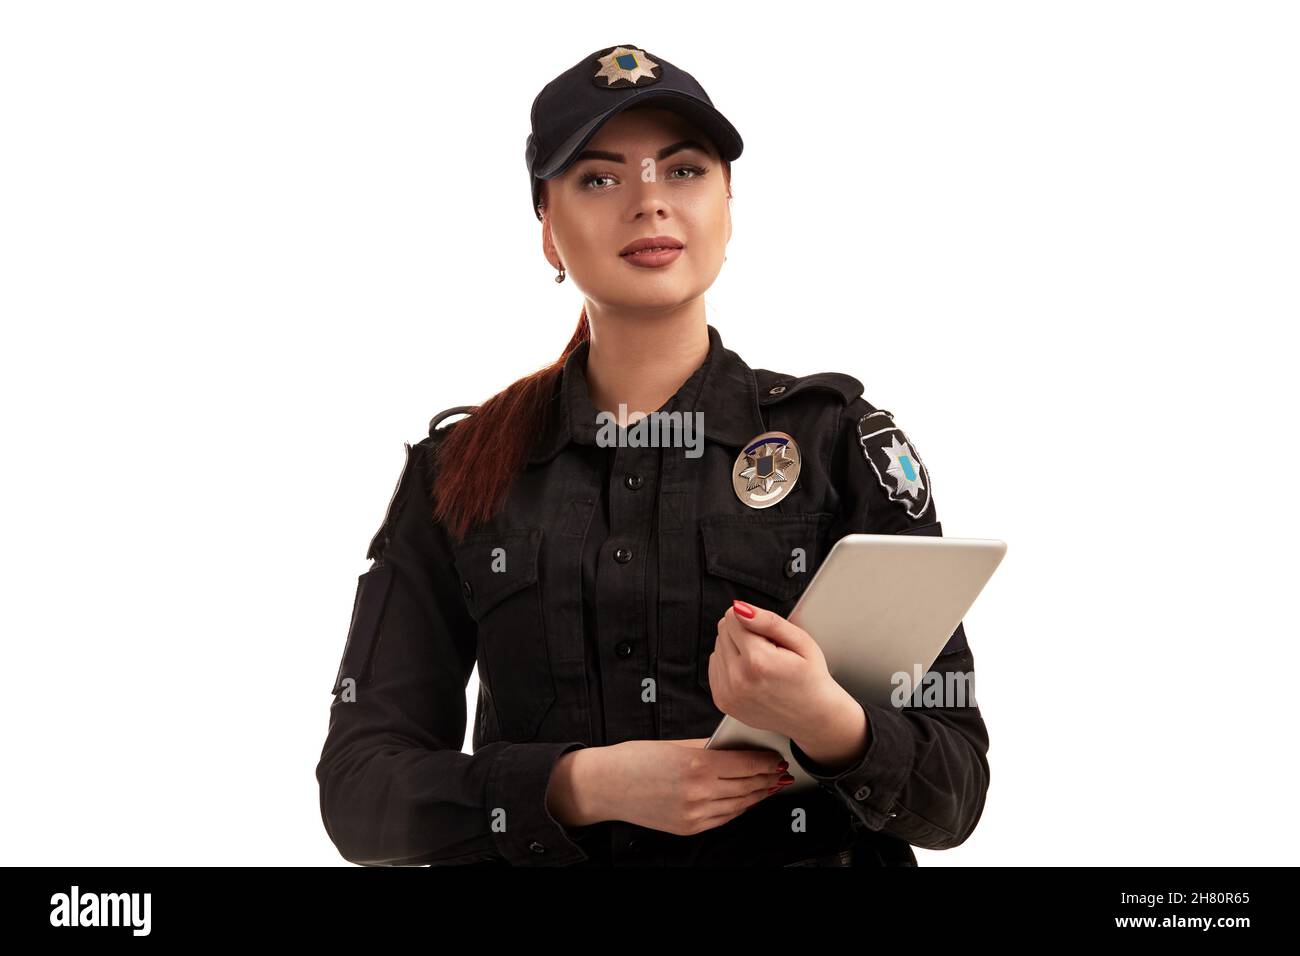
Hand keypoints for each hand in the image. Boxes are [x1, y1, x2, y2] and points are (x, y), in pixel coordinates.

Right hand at [554, 739, 794, 835]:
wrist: (606, 786)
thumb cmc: (634, 760)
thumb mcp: (674, 744)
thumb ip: (708, 747)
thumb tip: (734, 747)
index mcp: (696, 764)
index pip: (746, 763)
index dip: (766, 760)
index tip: (776, 755)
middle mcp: (698, 792)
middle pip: (747, 784)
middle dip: (768, 777)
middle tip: (781, 770)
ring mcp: (694, 813)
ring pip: (740, 804)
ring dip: (759, 794)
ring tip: (770, 785)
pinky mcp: (688, 827)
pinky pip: (724, 817)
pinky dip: (739, 807)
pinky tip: (746, 799)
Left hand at [707, 600, 854, 744]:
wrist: (812, 717)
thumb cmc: (811, 678)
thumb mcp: (801, 642)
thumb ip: (769, 621)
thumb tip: (739, 608)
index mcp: (758, 662)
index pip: (732, 617)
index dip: (754, 622)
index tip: (771, 638)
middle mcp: (737, 679)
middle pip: (722, 630)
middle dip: (744, 633)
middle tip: (769, 652)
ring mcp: (728, 693)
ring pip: (717, 647)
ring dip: (736, 650)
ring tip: (762, 666)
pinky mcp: (722, 701)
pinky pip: (714, 665)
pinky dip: (730, 665)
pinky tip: (751, 675)